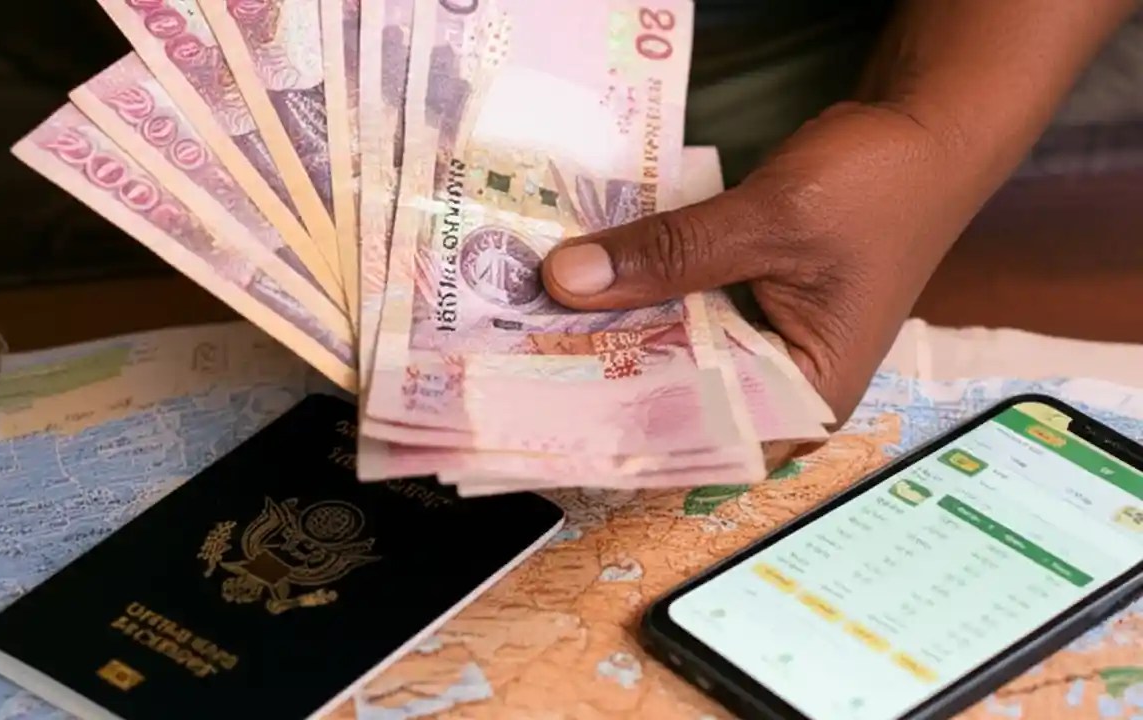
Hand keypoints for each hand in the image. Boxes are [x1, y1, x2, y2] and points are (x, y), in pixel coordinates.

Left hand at [542, 101, 985, 427]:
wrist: (921, 135)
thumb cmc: (876, 188)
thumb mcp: (770, 220)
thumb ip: (670, 254)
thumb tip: (566, 280)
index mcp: (806, 401)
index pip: (698, 441)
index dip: (619, 429)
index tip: (542, 411)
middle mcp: (782, 392)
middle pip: (677, 401)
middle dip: (603, 378)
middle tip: (515, 361)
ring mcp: (763, 351)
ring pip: (672, 358)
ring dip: (612, 337)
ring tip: (530, 328)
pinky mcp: (746, 314)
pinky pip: (680, 319)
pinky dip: (638, 303)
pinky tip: (579, 288)